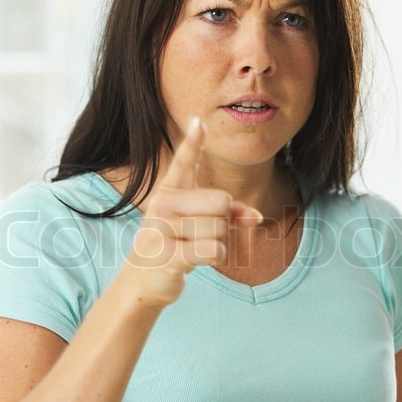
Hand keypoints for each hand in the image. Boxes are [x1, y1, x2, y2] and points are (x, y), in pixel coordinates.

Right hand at [125, 117, 262, 308]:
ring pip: (220, 228)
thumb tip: (257, 217)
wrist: (144, 280)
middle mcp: (163, 205)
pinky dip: (218, 257)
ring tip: (195, 247)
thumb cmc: (177, 244)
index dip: (193, 142)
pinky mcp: (169, 255)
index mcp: (169, 191)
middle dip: (224, 220)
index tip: (199, 121)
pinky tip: (200, 259)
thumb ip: (230, 213)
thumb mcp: (199, 223)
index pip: (183, 162)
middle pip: (221, 201)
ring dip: (219, 242)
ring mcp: (163, 229)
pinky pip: (215, 249)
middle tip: (203, 233)